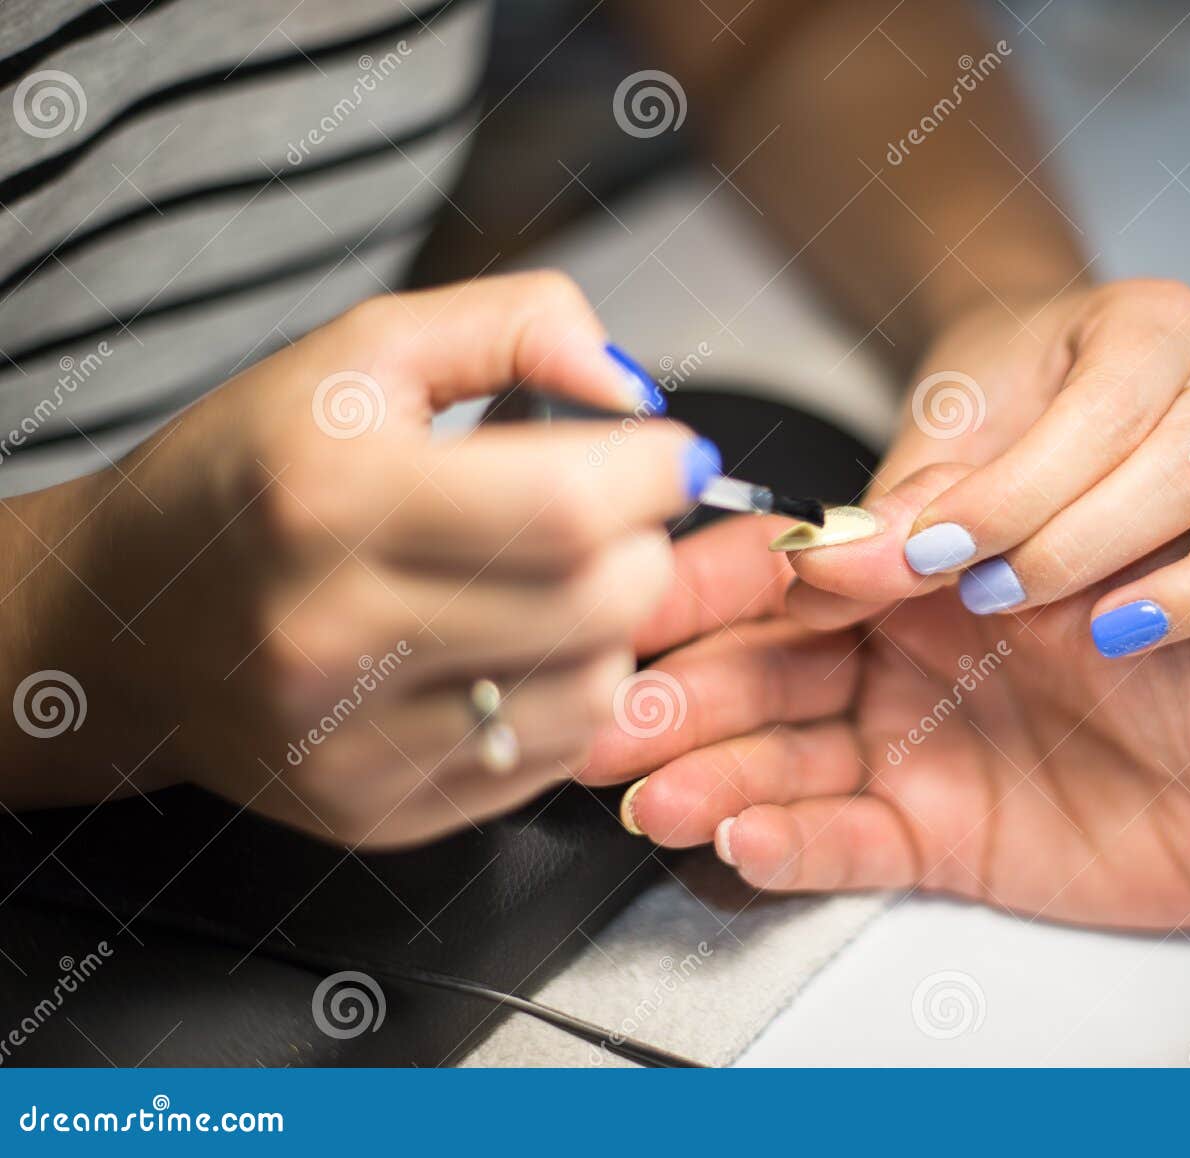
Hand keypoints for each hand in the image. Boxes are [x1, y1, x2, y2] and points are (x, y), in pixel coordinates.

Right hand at [0, 272, 710, 847]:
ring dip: (615, 627)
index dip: (654, 473)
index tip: (666, 454)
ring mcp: (352, 738)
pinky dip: (569, 696)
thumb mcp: (360, 353)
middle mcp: (333, 630)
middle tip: (619, 517)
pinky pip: (546, 760)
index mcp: (330, 495)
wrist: (124, 622)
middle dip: (646, 546)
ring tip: (563, 584)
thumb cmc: (250, 473)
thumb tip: (632, 388)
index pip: (565, 504)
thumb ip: (512, 326)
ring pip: (591, 691)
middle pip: (595, 602)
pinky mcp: (374, 810)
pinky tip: (524, 650)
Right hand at [581, 468, 1189, 928]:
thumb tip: (827, 543)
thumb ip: (952, 546)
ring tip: (650, 796)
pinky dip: (793, 846)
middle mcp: (910, 663)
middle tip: (601, 723)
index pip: (791, 587)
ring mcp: (918, 753)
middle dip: (685, 703)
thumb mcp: (1076, 553)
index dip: (710, 601)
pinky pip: (850, 844)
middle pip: (770, 683)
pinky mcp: (942, 839)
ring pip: (792, 766)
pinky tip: (735, 840)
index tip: (637, 609)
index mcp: (929, 580)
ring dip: (718, 781)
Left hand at [861, 279, 1189, 676]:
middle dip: (1089, 541)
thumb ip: (890, 508)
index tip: (938, 553)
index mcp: (1141, 329)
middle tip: (997, 599)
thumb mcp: (936, 451)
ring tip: (1108, 635)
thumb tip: (821, 565)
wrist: (1056, 406)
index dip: (1021, 491)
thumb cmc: (1001, 420)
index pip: (1101, 410)